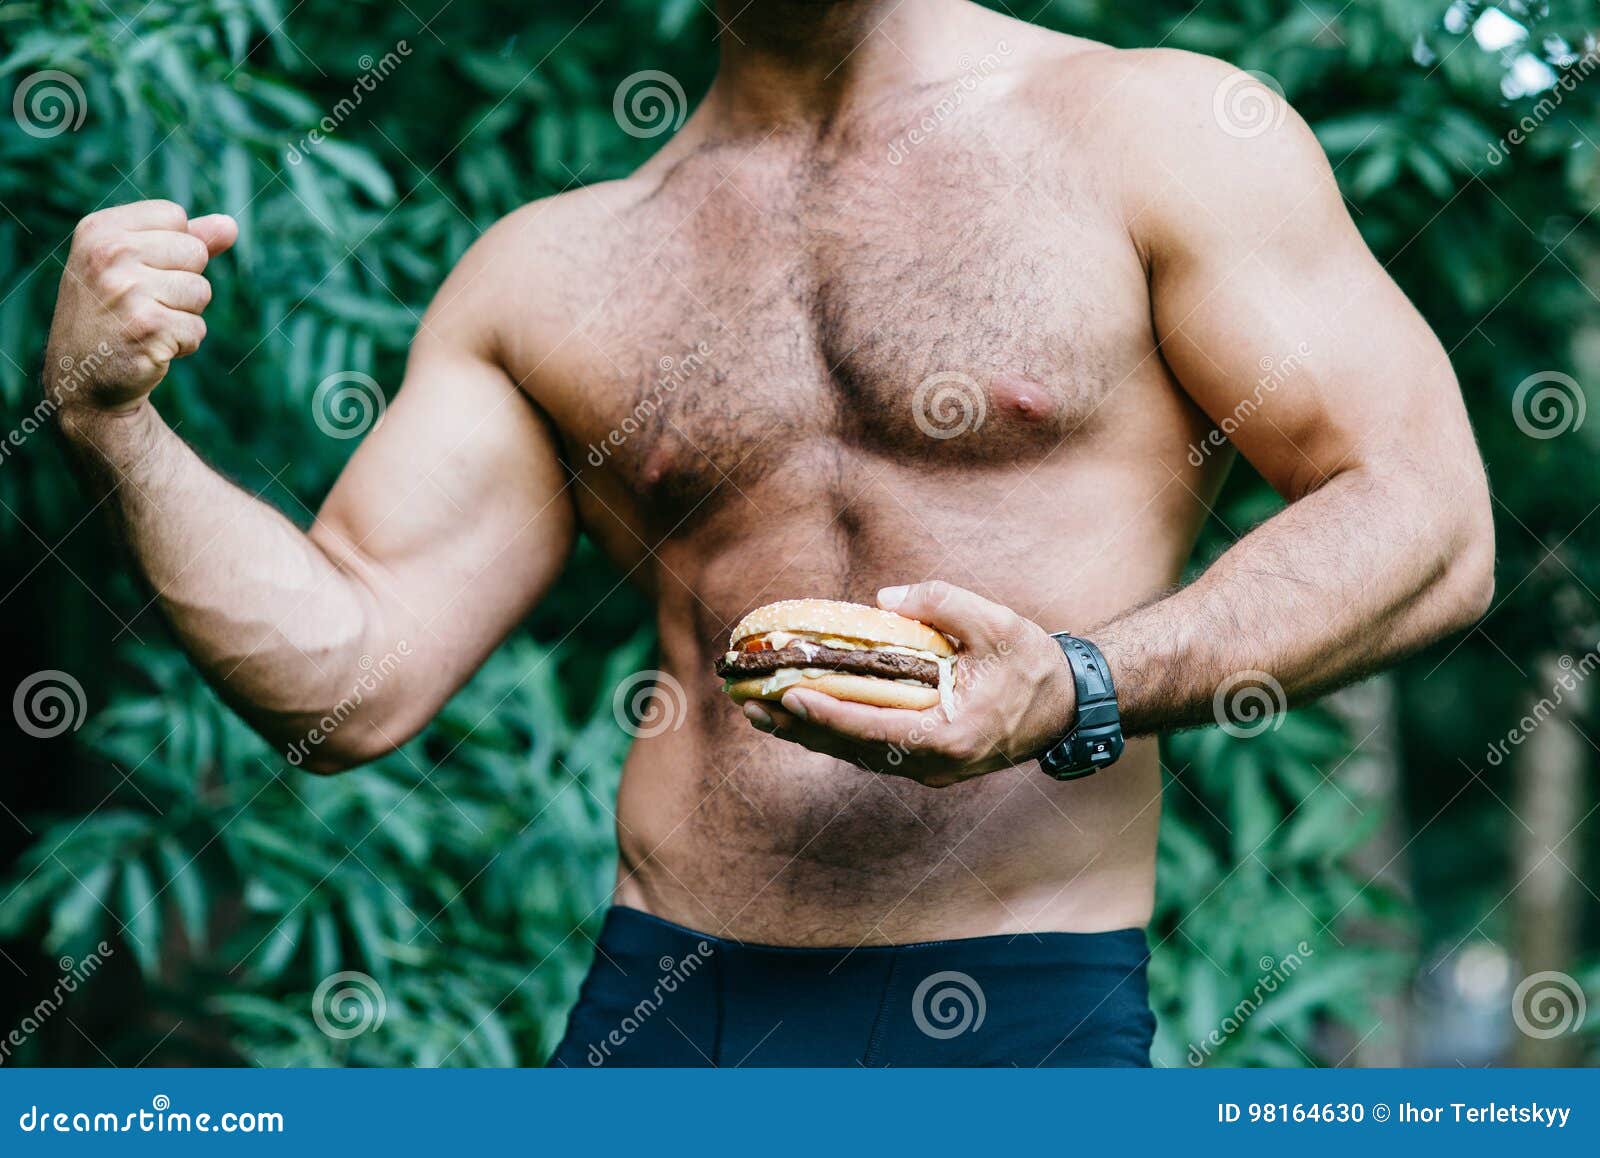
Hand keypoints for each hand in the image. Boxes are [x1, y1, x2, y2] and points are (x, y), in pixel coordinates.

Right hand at [44, 200, 235, 415]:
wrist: (83, 380)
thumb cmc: (114, 315)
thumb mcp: (135, 266)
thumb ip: (184, 240)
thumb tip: (230, 225)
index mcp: (100, 230)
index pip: (175, 216)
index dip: (172, 250)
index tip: (138, 272)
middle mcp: (108, 254)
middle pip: (195, 251)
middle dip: (183, 283)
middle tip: (142, 304)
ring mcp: (127, 291)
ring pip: (201, 291)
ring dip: (184, 315)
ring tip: (145, 325)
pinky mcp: (148, 327)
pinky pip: (198, 328)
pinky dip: (183, 343)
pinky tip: (149, 347)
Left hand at [743, 581, 1077, 787]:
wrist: (1067, 704)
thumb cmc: (1033, 664)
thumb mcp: (996, 622)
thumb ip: (942, 603)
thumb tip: (884, 599)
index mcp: (951, 737)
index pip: (874, 729)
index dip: (829, 714)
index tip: (790, 694)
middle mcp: (934, 764)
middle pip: (852, 748)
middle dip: (799, 727)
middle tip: (750, 704)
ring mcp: (929, 768)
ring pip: (856, 753)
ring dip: (808, 732)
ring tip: (760, 710)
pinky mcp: (925, 760)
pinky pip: (869, 748)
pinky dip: (834, 731)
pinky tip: (802, 714)